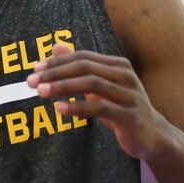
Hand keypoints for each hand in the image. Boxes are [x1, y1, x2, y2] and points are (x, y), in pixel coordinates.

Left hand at [26, 42, 171, 159]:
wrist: (152, 137)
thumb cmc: (121, 109)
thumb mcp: (100, 88)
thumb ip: (80, 68)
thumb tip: (56, 45)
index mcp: (118, 66)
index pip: (83, 57)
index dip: (58, 61)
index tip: (35, 69)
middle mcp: (125, 76)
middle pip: (85, 67)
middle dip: (56, 73)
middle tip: (31, 81)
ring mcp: (129, 95)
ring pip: (92, 84)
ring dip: (63, 87)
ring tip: (41, 92)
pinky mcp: (129, 116)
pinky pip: (100, 108)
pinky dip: (78, 107)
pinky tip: (60, 109)